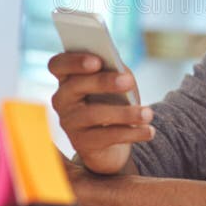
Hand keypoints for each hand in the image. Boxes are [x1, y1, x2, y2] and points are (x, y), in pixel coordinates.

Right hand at [48, 53, 154, 174]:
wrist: (113, 142)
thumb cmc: (114, 101)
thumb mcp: (116, 83)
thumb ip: (116, 72)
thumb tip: (122, 74)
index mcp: (67, 77)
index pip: (58, 64)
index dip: (74, 61)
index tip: (97, 60)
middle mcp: (62, 99)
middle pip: (75, 86)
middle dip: (103, 82)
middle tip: (128, 81)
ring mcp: (69, 122)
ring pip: (93, 114)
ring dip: (124, 113)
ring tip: (148, 113)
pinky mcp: (81, 144)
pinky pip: (106, 136)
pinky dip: (131, 133)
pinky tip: (148, 131)